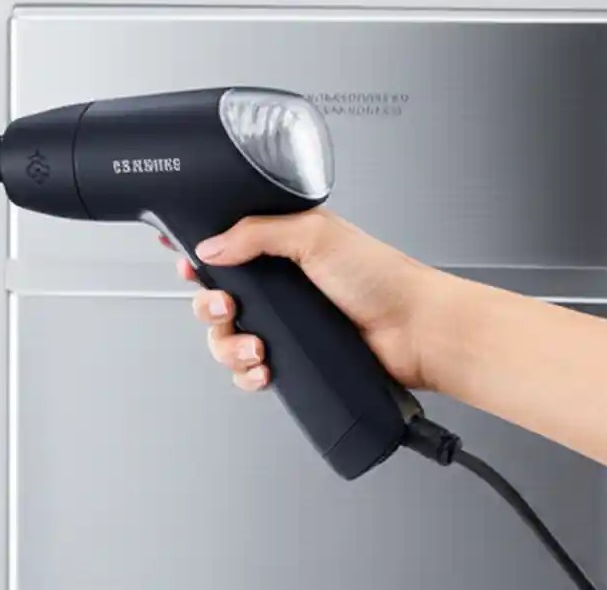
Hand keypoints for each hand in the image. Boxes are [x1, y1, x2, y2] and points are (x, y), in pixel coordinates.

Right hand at [161, 209, 456, 392]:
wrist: (416, 331)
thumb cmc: (382, 277)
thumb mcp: (315, 234)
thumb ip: (256, 233)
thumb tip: (210, 245)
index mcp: (279, 248)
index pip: (224, 251)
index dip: (200, 261)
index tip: (190, 266)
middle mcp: (277, 288)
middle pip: (214, 300)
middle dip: (208, 308)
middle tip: (225, 308)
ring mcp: (283, 326)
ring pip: (226, 339)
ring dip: (228, 346)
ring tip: (255, 346)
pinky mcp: (292, 360)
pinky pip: (248, 372)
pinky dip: (247, 374)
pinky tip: (263, 368)